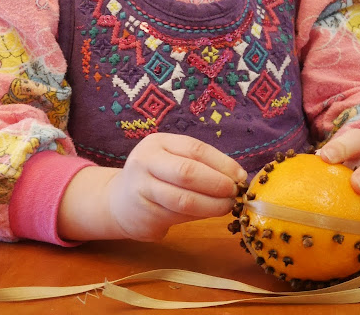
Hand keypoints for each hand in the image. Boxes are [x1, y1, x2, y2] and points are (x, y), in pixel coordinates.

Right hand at [57, 133, 246, 241]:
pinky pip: (178, 217)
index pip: (195, 149)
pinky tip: (210, 214)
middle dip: (217, 184)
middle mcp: (145, 162)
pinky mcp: (143, 215)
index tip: (241, 176)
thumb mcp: (170, 159)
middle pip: (188, 173)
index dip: (222, 163)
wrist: (118, 201)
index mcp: (157, 143)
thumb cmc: (155, 175)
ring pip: (184, 200)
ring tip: (228, 206)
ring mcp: (142, 189)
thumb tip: (236, 177)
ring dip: (212, 205)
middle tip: (236, 193)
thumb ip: (197, 164)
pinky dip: (199, 216)